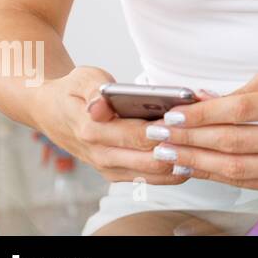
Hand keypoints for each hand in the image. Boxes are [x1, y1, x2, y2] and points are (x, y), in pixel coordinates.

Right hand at [31, 66, 192, 184]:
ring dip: (181, 160)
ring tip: (205, 142)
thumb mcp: (81, 79)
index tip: (190, 119)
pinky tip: (192, 152)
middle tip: (206, 131)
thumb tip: (100, 105)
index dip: (166, 129)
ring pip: (156, 174)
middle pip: (152, 160)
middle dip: (181, 146)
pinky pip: (152, 177)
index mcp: (92, 130)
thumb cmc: (72, 91)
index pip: (137, 136)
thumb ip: (94, 91)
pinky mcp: (117, 174)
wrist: (50, 111)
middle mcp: (100, 155)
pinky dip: (174, 168)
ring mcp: (109, 168)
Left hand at [144, 70, 257, 192]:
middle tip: (160, 136)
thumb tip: (197, 101)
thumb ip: (238, 92)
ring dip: (197, 161)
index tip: (173, 116)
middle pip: (234, 142)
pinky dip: (215, 175)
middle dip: (190, 140)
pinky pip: (246, 182)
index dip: (203, 115)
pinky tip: (195, 166)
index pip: (240, 111)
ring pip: (237, 168)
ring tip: (169, 154)